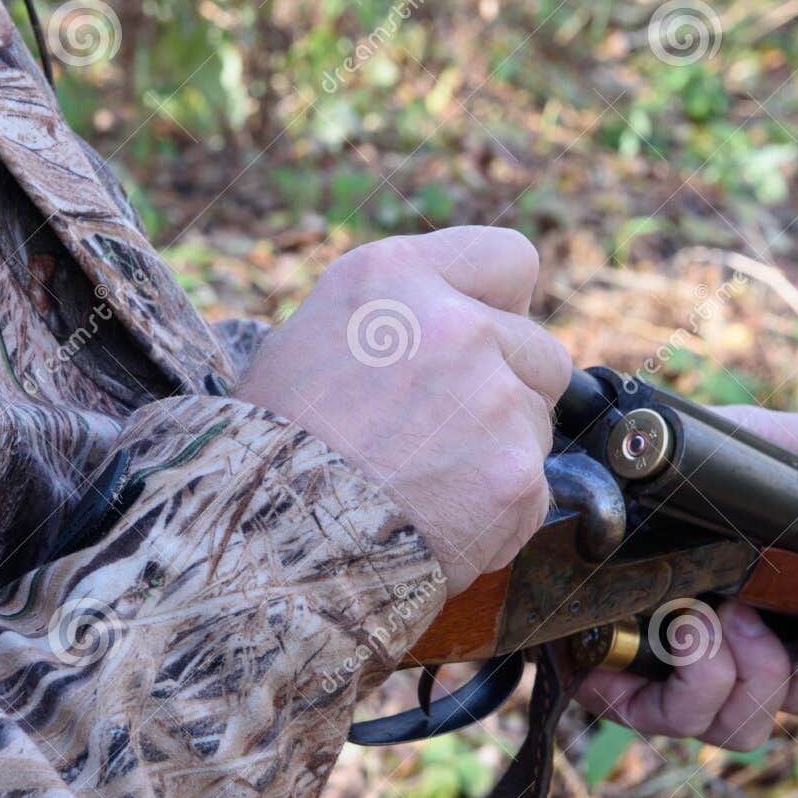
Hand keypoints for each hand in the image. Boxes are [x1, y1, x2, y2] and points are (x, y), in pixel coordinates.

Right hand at [235, 228, 569, 596]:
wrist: (259, 538)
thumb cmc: (264, 444)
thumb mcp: (306, 338)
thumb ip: (392, 319)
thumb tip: (445, 330)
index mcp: (396, 277)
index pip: (510, 259)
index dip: (499, 307)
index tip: (477, 345)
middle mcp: (457, 324)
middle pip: (539, 352)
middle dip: (504, 391)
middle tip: (439, 436)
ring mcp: (494, 401)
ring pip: (535, 427)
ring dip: (497, 456)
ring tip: (421, 489)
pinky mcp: (515, 476)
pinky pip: (531, 495)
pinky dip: (495, 518)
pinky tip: (434, 527)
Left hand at [577, 404, 797, 748]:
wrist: (584, 471)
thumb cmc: (676, 467)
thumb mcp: (764, 448)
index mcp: (778, 614)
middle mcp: (734, 656)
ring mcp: (679, 681)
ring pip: (745, 726)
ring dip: (756, 672)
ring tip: (734, 612)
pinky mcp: (624, 692)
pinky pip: (675, 721)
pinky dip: (696, 682)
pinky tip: (692, 631)